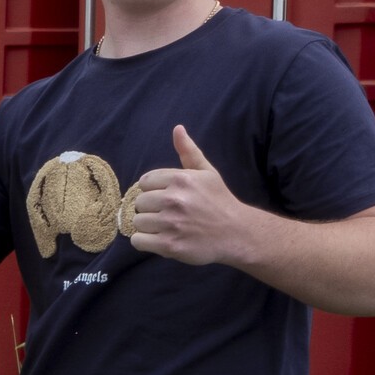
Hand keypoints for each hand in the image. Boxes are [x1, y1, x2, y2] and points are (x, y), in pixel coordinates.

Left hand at [126, 125, 265, 268]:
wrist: (236, 233)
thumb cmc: (219, 201)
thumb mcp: (207, 173)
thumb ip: (189, 152)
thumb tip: (177, 129)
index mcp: (181, 179)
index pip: (144, 182)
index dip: (153, 190)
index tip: (166, 197)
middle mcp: (174, 199)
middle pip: (139, 202)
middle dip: (150, 208)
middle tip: (167, 214)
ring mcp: (171, 223)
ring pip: (137, 222)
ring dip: (148, 226)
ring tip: (165, 227)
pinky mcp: (169, 245)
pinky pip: (139, 241)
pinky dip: (145, 242)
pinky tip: (159, 239)